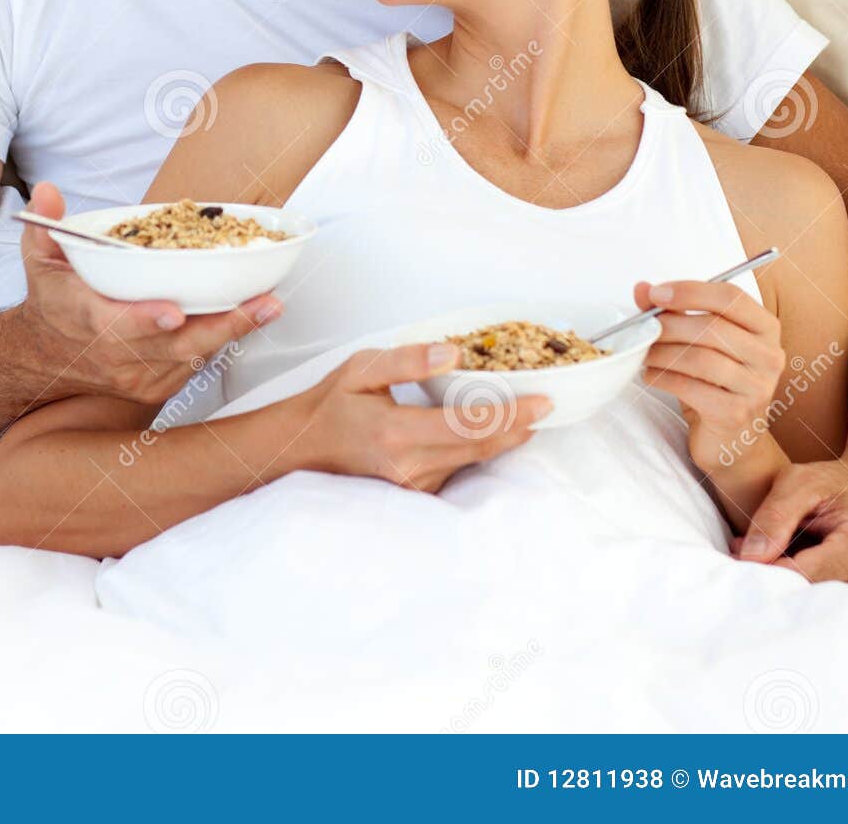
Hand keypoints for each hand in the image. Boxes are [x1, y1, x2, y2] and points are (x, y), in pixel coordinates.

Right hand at [15, 182, 281, 406]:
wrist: (47, 356)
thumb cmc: (54, 300)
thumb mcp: (39, 259)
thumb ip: (46, 225)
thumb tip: (48, 192)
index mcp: (86, 319)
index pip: (114, 325)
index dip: (145, 320)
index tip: (175, 311)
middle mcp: (114, 355)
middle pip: (172, 346)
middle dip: (221, 326)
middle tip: (263, 303)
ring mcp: (138, 375)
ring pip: (191, 356)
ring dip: (232, 331)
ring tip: (269, 305)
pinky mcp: (156, 386)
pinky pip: (195, 364)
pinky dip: (220, 341)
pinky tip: (249, 316)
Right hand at [291, 342, 551, 491]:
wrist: (301, 448)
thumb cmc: (331, 404)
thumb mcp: (362, 367)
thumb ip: (408, 359)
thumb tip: (453, 353)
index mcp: (396, 433)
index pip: (469, 426)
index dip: (511, 414)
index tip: (541, 402)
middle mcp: (407, 467)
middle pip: (480, 449)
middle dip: (518, 428)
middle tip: (545, 407)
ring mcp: (411, 486)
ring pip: (471, 463)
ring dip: (500, 440)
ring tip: (524, 415)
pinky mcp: (413, 493)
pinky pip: (455, 471)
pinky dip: (476, 451)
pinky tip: (488, 432)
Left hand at [634, 277, 784, 472]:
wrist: (733, 438)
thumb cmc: (716, 382)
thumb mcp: (699, 341)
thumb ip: (674, 311)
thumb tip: (643, 289)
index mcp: (765, 328)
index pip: (730, 297)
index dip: (690, 291)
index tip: (657, 293)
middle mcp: (769, 356)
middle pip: (712, 327)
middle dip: (669, 325)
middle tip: (644, 328)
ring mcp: (757, 387)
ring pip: (700, 358)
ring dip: (663, 353)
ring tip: (645, 354)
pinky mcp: (737, 414)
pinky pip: (692, 387)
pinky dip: (664, 378)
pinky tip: (651, 375)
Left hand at [732, 459, 847, 608]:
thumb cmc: (835, 483)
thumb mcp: (800, 481)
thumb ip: (774, 516)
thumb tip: (750, 558)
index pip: (803, 575)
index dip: (766, 569)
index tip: (738, 558)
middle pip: (812, 597)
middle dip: (776, 580)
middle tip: (749, 557)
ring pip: (821, 607)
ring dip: (793, 588)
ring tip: (776, 557)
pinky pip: (834, 608)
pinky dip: (811, 592)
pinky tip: (799, 568)